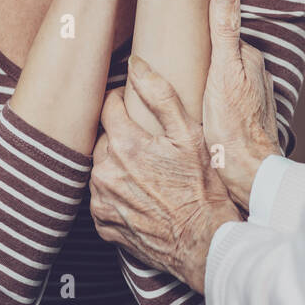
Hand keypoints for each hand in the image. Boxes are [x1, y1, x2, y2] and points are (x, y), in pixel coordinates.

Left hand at [90, 57, 241, 294]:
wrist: (204, 240)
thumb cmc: (201, 187)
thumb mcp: (189, 134)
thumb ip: (160, 95)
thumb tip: (135, 64)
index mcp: (125, 145)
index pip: (108, 107)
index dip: (120, 101)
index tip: (130, 104)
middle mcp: (106, 172)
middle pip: (104, 138)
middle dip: (121, 134)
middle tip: (145, 141)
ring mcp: (102, 200)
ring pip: (101, 167)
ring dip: (117, 163)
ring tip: (144, 168)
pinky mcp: (103, 223)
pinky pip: (101, 196)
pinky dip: (115, 191)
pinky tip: (138, 193)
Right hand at [200, 0, 280, 210]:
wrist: (248, 170)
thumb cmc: (232, 124)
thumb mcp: (222, 71)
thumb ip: (224, 30)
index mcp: (248, 58)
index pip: (222, 31)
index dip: (201, 25)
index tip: (179, 19)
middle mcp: (254, 73)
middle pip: (223, 52)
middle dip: (203, 49)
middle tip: (173, 48)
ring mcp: (250, 95)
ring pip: (223, 74)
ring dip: (206, 72)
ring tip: (180, 74)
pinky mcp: (242, 114)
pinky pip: (224, 94)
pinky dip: (210, 91)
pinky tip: (195, 100)